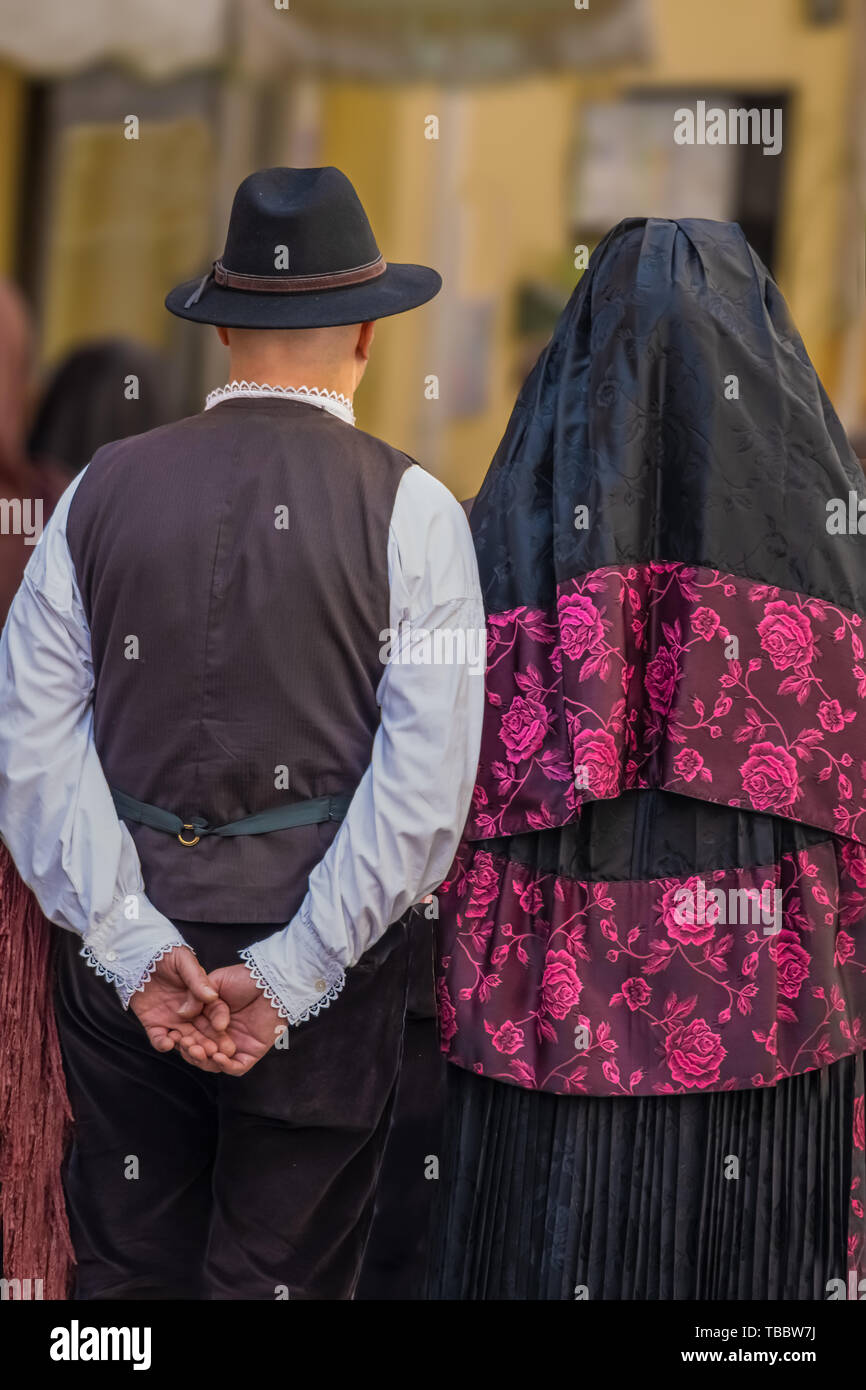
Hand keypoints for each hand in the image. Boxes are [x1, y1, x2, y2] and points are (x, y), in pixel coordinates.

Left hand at [130, 945, 234, 1068]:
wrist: (140, 955)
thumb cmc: (166, 954)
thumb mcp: (184, 962)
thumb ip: (197, 979)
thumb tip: (212, 996)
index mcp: (201, 997)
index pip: (215, 1012)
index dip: (219, 1021)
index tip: (222, 1028)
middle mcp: (189, 1012)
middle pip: (202, 1031)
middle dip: (209, 1042)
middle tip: (215, 1052)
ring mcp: (171, 1020)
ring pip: (184, 1039)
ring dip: (189, 1047)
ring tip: (193, 1050)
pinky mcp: (153, 1024)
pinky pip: (159, 1038)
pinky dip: (163, 1044)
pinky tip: (168, 1043)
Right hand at [171, 964, 286, 1076]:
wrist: (271, 981)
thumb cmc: (244, 979)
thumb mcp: (215, 983)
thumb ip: (197, 997)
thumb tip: (182, 1014)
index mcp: (209, 1021)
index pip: (191, 1036)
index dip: (181, 1038)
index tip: (173, 1035)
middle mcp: (220, 1036)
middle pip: (200, 1052)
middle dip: (190, 1050)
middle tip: (186, 1044)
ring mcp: (235, 1045)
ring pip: (214, 1063)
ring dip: (204, 1060)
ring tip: (200, 1050)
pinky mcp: (251, 1053)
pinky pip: (236, 1067)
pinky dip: (225, 1066)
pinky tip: (218, 1056)